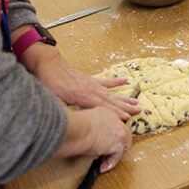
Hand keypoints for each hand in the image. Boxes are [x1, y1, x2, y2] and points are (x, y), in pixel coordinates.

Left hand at [22, 43, 140, 119]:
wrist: (50, 65)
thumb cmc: (50, 83)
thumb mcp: (54, 100)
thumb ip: (63, 111)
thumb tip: (68, 122)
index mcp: (82, 96)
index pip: (102, 106)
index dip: (115, 113)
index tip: (127, 118)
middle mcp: (91, 89)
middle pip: (111, 100)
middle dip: (125, 106)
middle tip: (138, 110)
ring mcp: (92, 83)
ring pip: (111, 92)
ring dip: (124, 98)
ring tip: (136, 101)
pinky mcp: (90, 80)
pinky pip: (106, 82)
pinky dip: (116, 82)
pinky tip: (126, 80)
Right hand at [57, 107, 132, 172]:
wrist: (78, 129)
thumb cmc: (76, 124)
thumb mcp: (86, 118)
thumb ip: (92, 122)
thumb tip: (89, 132)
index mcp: (108, 112)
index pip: (116, 124)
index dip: (113, 134)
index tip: (109, 141)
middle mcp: (116, 120)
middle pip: (125, 133)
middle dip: (118, 145)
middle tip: (110, 152)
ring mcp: (119, 132)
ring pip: (124, 145)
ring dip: (115, 155)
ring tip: (106, 161)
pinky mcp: (118, 144)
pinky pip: (117, 157)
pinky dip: (110, 163)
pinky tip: (103, 166)